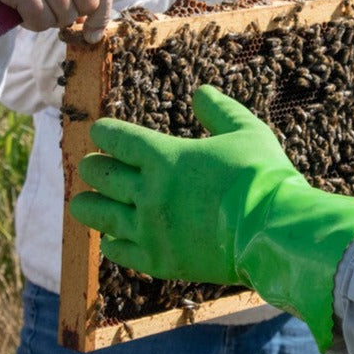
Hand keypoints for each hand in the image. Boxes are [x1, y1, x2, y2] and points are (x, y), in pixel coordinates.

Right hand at [0, 0, 113, 42]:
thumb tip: (96, 24)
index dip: (102, 13)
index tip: (94, 31)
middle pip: (88, 1)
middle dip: (71, 16)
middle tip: (51, 10)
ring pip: (65, 13)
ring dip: (49, 20)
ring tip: (32, 6)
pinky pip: (41, 18)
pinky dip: (33, 23)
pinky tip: (21, 11)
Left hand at [70, 86, 302, 285]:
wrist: (273, 232)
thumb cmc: (262, 177)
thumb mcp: (246, 131)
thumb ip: (219, 110)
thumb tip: (200, 92)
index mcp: (165, 156)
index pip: (117, 139)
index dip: (104, 133)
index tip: (99, 132)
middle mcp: (148, 192)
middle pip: (102, 175)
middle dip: (93, 167)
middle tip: (90, 166)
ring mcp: (150, 229)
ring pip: (100, 216)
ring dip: (88, 206)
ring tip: (80, 203)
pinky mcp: (159, 261)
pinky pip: (121, 252)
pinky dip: (111, 244)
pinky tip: (109, 240)